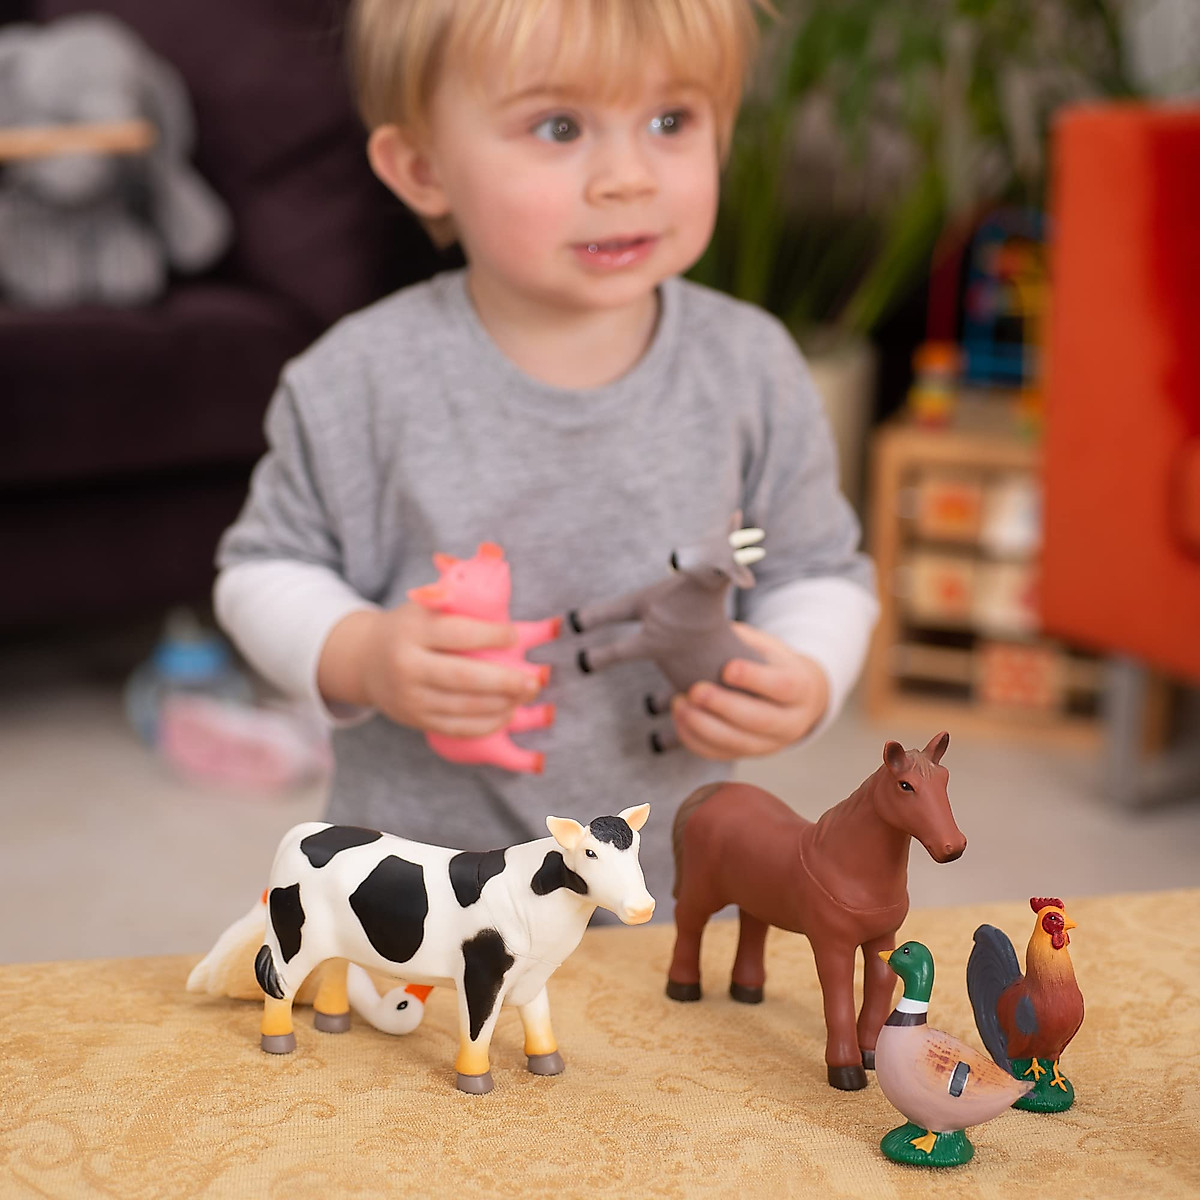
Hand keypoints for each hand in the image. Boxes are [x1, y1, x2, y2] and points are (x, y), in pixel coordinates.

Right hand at [318, 603, 543, 736]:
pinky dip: (487, 723)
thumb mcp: (425, 604)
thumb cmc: (411, 627)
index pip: (457, 633)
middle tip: (535, 680)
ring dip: (502, 703)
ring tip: (527, 693)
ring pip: (464, 706)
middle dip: (505, 681)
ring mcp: (410, 696)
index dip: (491, 635)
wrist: (365, 661)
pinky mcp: (416, 719)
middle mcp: (408, 665)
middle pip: (463, 677)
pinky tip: (507, 712)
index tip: (515, 635)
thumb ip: (456, 588)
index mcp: (412, 629)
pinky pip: (457, 727)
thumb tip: (495, 555)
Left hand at [670, 624, 829, 759]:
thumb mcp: (768, 646)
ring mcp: (770, 744)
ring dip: (703, 726)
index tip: (727, 668)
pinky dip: (695, 739)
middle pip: (758, 720)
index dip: (754, 679)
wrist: (792, 699)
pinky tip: (680, 718)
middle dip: (723, 706)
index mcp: (800, 688)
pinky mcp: (748, 755)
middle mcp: (790, 722)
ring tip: (679, 704)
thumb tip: (705, 623)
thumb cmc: (772, 665)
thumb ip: (743, 639)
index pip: (783, 686)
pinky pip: (720, 754)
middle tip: (695, 690)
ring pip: (737, 743)